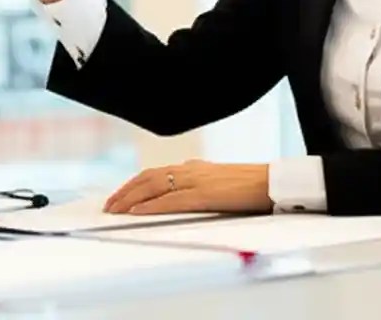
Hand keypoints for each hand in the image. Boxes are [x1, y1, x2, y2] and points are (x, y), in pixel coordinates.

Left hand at [104, 160, 272, 214]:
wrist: (272, 182)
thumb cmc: (250, 184)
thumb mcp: (219, 180)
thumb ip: (200, 183)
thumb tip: (184, 192)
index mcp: (193, 167)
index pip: (155, 173)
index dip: (134, 184)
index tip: (119, 195)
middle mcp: (190, 170)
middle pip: (148, 178)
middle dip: (125, 191)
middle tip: (108, 204)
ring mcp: (196, 181)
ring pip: (153, 187)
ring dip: (130, 198)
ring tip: (114, 209)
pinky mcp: (204, 195)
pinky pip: (170, 201)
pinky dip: (150, 206)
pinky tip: (136, 212)